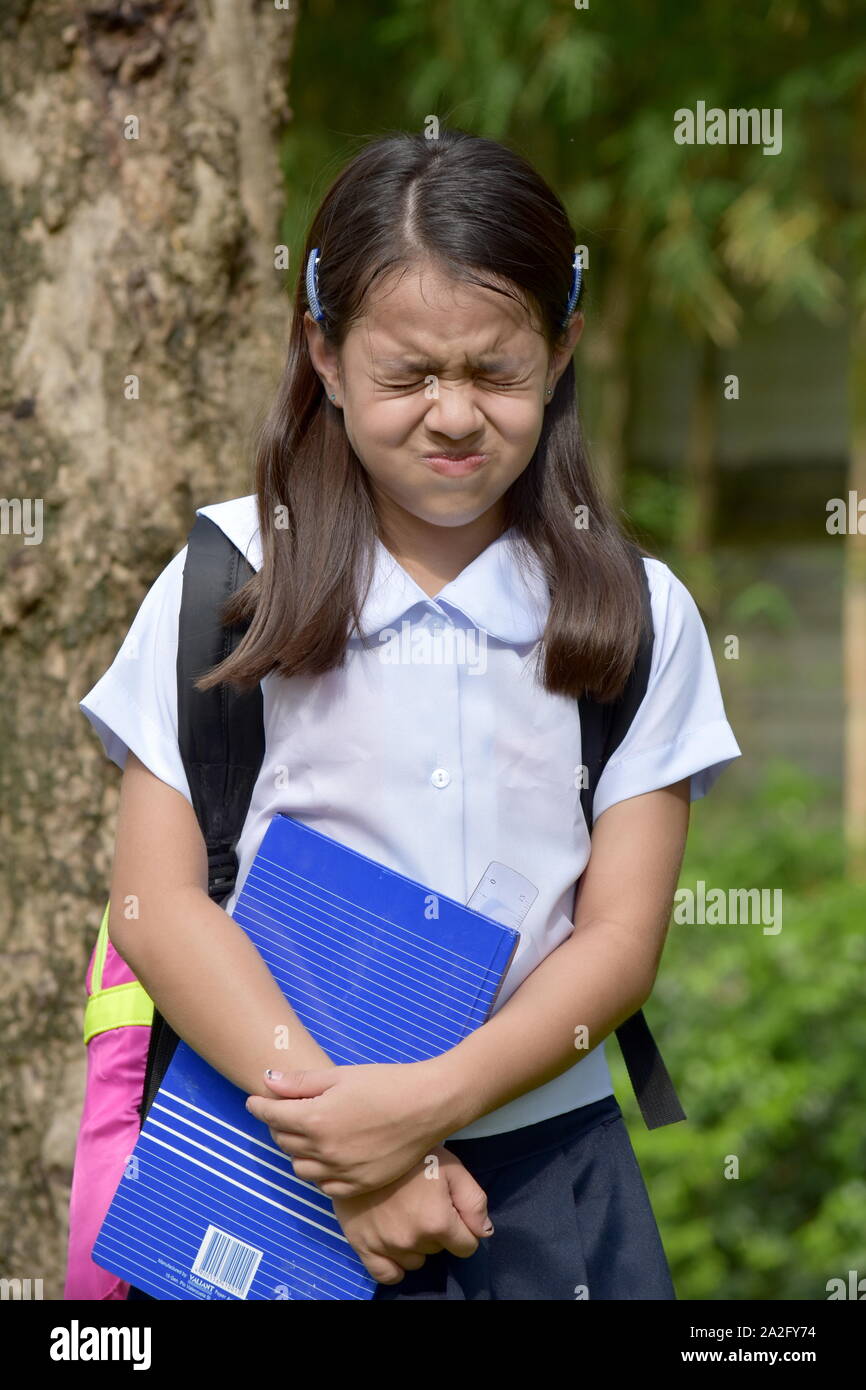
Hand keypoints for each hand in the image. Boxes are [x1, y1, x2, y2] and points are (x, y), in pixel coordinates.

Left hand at [245, 1059, 455, 1196]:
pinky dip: (320, 1171)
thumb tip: (268, 1082)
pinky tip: (329, 1156)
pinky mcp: (359, 1185)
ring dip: (297, 1150)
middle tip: (287, 1111)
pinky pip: (325, 1186)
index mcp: (316, 1119)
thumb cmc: (386, 1083)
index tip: (255, 1100)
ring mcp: (341, 1172)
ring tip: (309, 1134)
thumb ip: (301, 1083)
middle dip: (279, 1125)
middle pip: (284, 1142)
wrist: (428, 1106)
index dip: (259, 1106)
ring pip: (301, 1168)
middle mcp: (323, 1151)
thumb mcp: (341, 1076)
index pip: (272, 1116)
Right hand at [332, 1144, 493, 1285]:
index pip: (466, 1247)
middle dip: (437, 1232)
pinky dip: (394, 1263)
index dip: (463, 1229)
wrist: (365, 1145)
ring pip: (414, 1261)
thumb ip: (474, 1201)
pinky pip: (386, 1273)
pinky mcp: (363, 1247)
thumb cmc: (413, 1154)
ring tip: (405, 1215)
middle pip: (438, 1250)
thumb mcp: (452, 1167)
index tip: (451, 1211)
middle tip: (423, 1203)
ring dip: (415, 1244)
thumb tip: (483, 1232)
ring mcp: (385, 1246)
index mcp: (437, 1221)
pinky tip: (394, 1243)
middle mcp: (412, 1240)